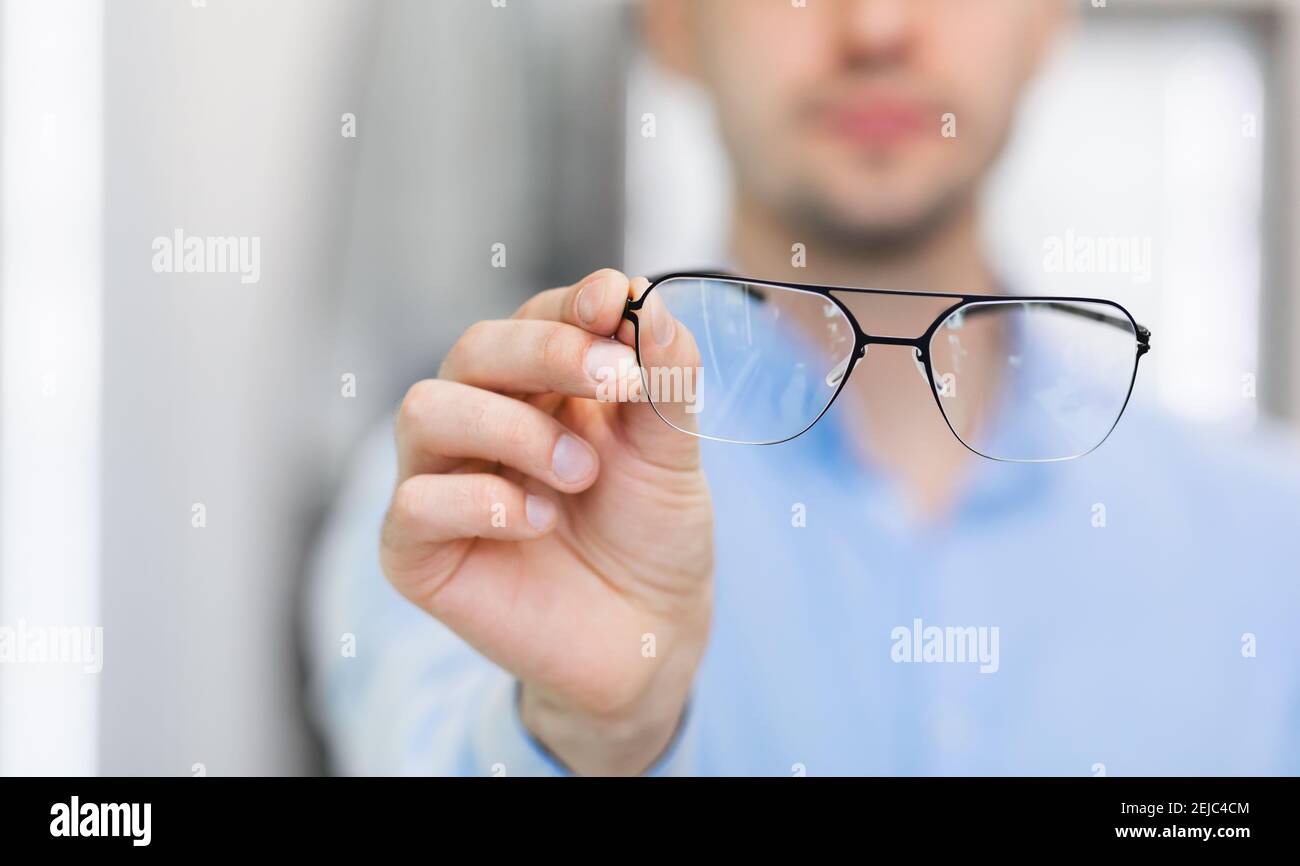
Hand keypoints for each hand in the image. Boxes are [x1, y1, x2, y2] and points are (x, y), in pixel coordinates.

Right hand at [380, 269, 712, 774]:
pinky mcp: (416, 550)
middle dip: (545, 351)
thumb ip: (664, 379)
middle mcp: (480, 421)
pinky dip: (483, 500)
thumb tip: (641, 296)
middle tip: (617, 381)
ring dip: (513, 428)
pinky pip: (417, 501)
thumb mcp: (671, 452)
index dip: (569, 304)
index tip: (612, 303)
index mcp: (538, 387)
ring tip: (580, 472)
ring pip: (426, 410)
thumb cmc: (650, 536)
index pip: (533, 317)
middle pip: (474, 349)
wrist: (647, 637)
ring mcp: (441, 481)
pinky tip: (539, 521)